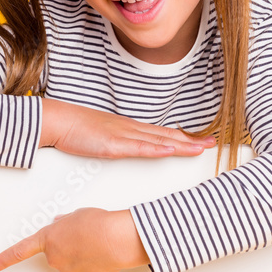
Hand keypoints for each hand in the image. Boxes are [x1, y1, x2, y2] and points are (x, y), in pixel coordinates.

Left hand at [0, 208, 148, 271]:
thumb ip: (64, 223)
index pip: (19, 251)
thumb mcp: (77, 215)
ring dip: (81, 260)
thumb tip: (60, 225)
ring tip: (97, 248)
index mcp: (48, 238)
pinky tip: (102, 260)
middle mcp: (53, 258)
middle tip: (86, 240)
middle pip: (57, 256)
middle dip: (68, 250)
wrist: (115, 239)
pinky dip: (92, 270)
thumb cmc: (97, 223)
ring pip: (72, 267)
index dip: (3, 260)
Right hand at [40, 97, 215, 158]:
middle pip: (167, 135)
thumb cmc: (75, 128)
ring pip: (159, 141)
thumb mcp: (101, 137)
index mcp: (129, 129)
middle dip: (191, 140)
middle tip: (213, 143)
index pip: (162, 134)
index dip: (183, 137)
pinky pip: (139, 148)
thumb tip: (128, 149)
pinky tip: (171, 150)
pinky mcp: (113, 144)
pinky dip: (157, 149)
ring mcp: (123, 136)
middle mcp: (131, 130)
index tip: (200, 140)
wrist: (58, 120)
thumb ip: (117, 142)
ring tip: (202, 148)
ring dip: (182, 144)